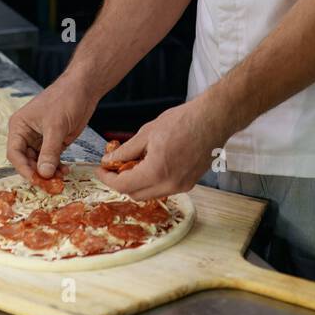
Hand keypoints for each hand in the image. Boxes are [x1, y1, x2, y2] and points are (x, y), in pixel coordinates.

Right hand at [6, 74, 97, 184]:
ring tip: (61, 178)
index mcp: (19, 126)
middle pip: (26, 161)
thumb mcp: (56, 126)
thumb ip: (50, 151)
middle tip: (50, 184)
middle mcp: (26, 134)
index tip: (36, 179)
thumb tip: (44, 174)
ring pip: (39, 162)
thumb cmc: (65, 99)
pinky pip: (51, 159)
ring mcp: (40, 139)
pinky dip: (57, 167)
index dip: (23, 168)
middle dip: (37, 173)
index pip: (14, 153)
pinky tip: (65, 171)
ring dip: (48, 172)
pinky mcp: (54, 141)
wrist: (84, 88)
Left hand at [97, 98, 221, 199]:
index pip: (123, 185)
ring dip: (137, 183)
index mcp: (156, 171)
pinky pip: (163, 189)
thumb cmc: (184, 121)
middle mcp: (170, 184)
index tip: (101, 170)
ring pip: (150, 194)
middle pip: (135, 194)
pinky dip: (152, 181)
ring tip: (132, 164)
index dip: (107, 179)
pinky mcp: (189, 183)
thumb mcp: (148, 132)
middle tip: (113, 168)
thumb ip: (126, 150)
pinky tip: (150, 165)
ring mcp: (182, 186)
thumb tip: (110, 161)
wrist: (214, 119)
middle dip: (120, 183)